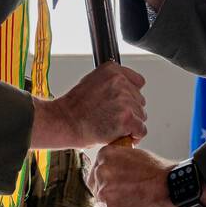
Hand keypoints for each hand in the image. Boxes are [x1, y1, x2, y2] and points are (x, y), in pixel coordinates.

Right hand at [29, 62, 146, 148]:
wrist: (64, 122)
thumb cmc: (74, 107)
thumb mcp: (92, 81)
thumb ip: (112, 82)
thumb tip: (127, 89)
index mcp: (112, 70)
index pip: (138, 82)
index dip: (130, 95)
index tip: (121, 103)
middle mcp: (120, 82)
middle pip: (140, 100)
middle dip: (130, 110)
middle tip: (111, 116)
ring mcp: (124, 100)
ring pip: (141, 115)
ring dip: (130, 123)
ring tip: (111, 125)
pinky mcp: (126, 118)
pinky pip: (141, 129)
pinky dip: (133, 136)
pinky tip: (119, 134)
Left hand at [87, 145, 188, 206]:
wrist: (179, 190)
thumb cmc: (164, 174)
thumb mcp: (137, 156)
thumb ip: (119, 165)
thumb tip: (111, 177)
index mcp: (105, 157)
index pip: (96, 176)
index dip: (109, 185)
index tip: (121, 189)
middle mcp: (101, 177)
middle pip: (98, 194)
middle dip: (112, 199)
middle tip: (131, 201)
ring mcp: (105, 199)